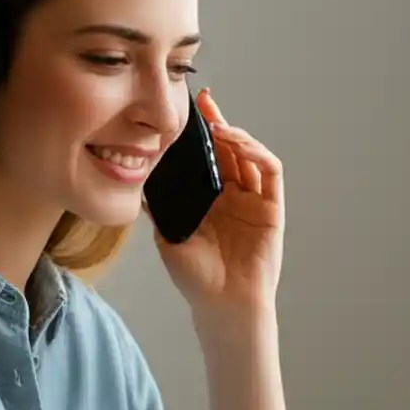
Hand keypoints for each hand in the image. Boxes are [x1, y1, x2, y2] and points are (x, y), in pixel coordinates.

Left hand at [151, 88, 284, 317]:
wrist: (220, 306)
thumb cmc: (196, 279)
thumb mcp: (168, 235)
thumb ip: (158, 207)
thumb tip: (138, 178)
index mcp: (211, 201)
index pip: (209, 158)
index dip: (201, 134)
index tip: (186, 113)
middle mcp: (235, 197)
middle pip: (230, 150)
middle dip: (217, 123)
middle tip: (202, 103)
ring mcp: (255, 202)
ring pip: (251, 155)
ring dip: (236, 135)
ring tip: (216, 123)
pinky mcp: (272, 209)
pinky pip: (270, 172)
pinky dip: (256, 152)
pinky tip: (237, 143)